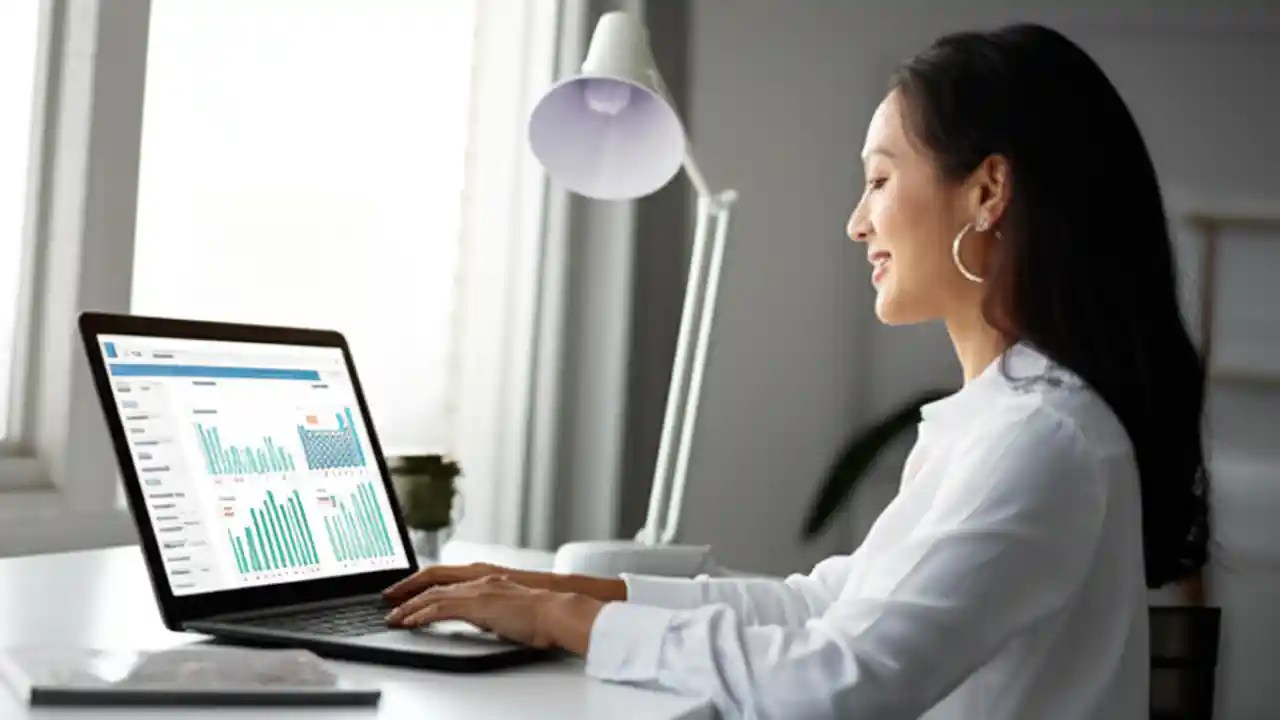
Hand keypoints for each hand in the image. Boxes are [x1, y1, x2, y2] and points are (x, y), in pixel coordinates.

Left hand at [383, 575, 603, 654]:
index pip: (447, 576)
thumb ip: (495, 607)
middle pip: (433, 579)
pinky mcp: (475, 604)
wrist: (555, 610)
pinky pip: (438, 609)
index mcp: (486, 577)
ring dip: (409, 606)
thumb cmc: (541, 613)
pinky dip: (420, 615)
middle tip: (389, 598)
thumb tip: (487, 619)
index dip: (425, 582)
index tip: (409, 591)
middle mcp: (477, 578)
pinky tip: (409, 622)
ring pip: (431, 594)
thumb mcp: (511, 605)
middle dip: (408, 588)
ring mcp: (476, 590)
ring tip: (393, 617)